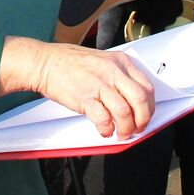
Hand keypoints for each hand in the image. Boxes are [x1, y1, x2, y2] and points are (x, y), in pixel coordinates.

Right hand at [0, 37, 155, 137]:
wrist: (44, 63)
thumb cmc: (68, 63)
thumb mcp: (102, 61)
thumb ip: (118, 76)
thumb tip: (131, 99)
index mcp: (120, 62)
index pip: (146, 87)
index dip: (149, 106)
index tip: (145, 115)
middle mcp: (113, 71)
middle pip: (141, 100)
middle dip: (142, 120)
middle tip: (137, 128)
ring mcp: (100, 84)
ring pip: (125, 112)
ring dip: (126, 128)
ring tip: (121, 133)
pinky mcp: (86, 97)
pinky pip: (104, 119)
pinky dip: (107, 129)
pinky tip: (104, 131)